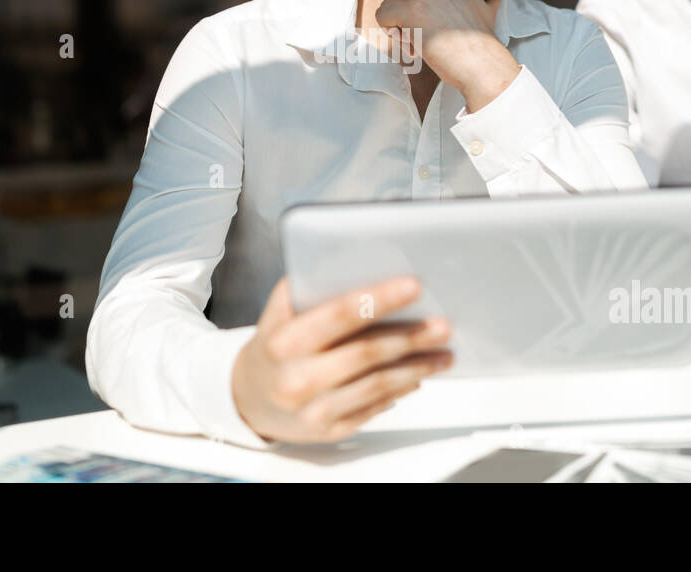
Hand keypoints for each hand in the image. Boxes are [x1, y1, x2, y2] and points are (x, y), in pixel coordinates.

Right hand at [231, 276, 452, 443]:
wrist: (247, 398)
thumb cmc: (274, 346)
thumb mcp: (278, 312)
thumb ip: (309, 287)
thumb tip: (356, 260)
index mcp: (283, 341)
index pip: (338, 314)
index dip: (379, 299)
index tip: (413, 285)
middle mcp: (297, 378)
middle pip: (366, 353)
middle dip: (411, 337)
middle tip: (443, 324)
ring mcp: (313, 409)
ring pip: (378, 384)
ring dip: (416, 366)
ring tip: (443, 352)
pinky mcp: (329, 430)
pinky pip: (374, 406)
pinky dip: (401, 389)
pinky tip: (418, 374)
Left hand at [374, 0, 518, 111]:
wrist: (482, 63)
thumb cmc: (482, 42)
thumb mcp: (488, 9)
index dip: (413, 5)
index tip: (434, 23)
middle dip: (404, 17)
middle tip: (428, 36)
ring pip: (387, 7)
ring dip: (400, 29)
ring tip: (425, 42)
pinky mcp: (409, 9)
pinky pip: (382, 18)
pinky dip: (393, 36)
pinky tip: (416, 45)